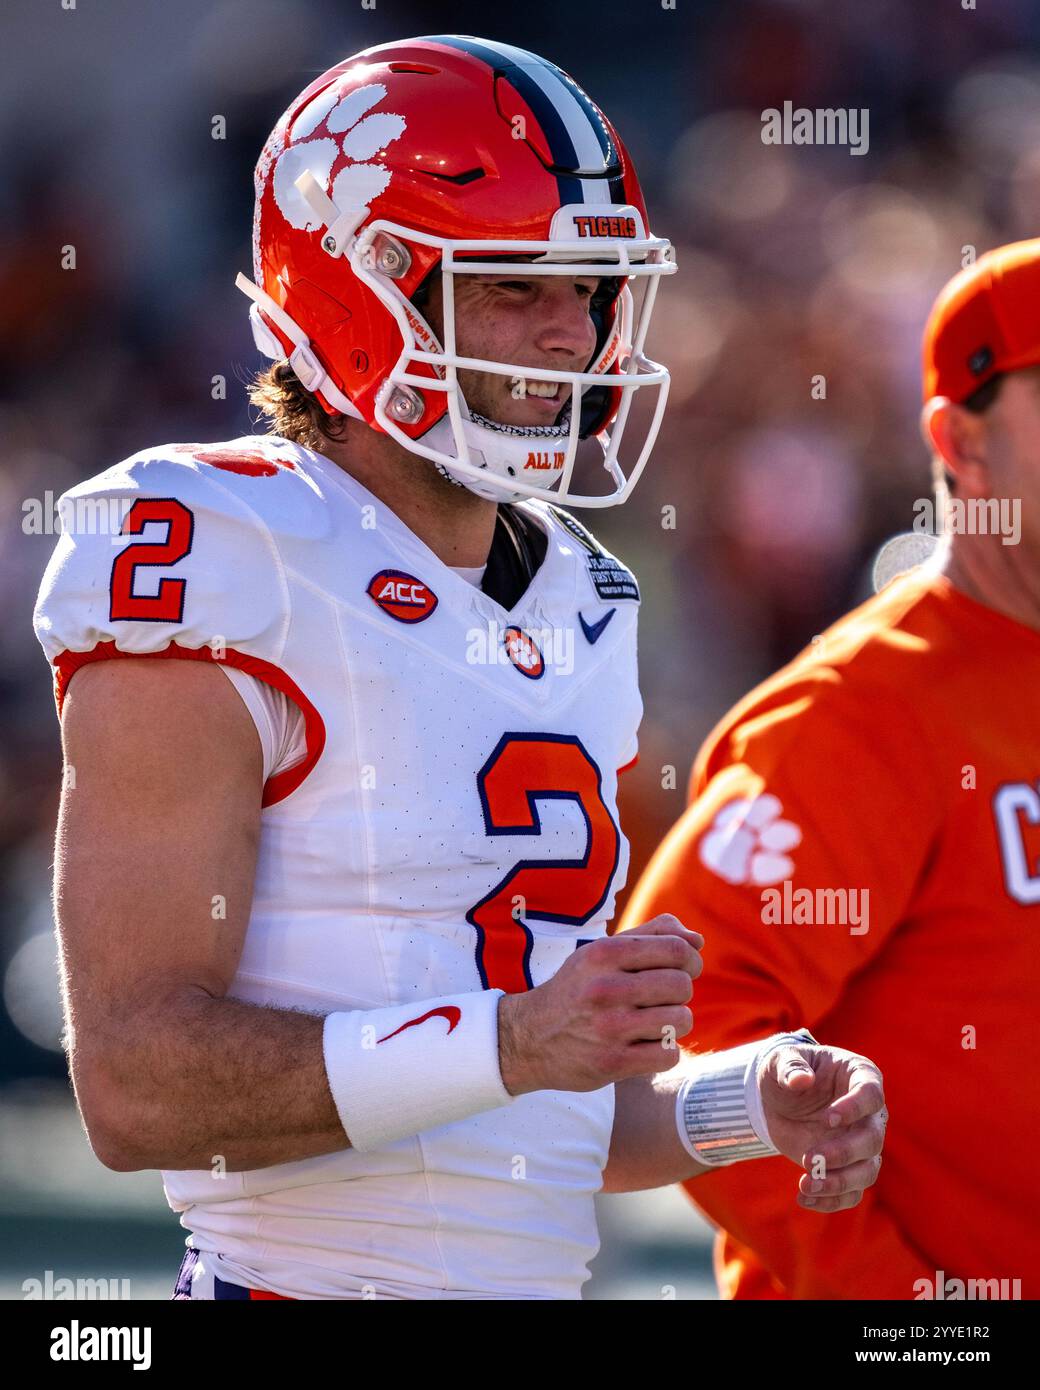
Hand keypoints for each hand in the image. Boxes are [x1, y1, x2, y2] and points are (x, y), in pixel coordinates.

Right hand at [498, 914, 702, 1095]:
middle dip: (680, 993)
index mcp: (605, 953)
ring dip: (675, 1023)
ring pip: (681, 1020)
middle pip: (682, 985)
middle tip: (663, 999)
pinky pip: (669, 1054)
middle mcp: (606, 987)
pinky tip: (646, 1046)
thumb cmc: (578, 988)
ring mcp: (609, 1027)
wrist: (530, 1037)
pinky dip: (665, 1051)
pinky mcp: (612, 1062)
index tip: (683, 969)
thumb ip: (651, 936)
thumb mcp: (603, 951)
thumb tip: (697, 941)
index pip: (677, 949)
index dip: (690, 960)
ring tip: (654, 1023)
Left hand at [757, 1044, 886, 1212]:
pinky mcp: (848, 1167)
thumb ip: (790, 1066)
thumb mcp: (780, 1060)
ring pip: (868, 1171)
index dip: (854, 1108)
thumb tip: (801, 1080)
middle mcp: (869, 1113)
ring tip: (805, 1185)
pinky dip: (831, 1201)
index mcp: (860, 1076)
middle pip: (872, 1139)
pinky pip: (852, 1192)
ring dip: (839, 1183)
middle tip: (808, 1159)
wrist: (779, 1099)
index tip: (828, 1119)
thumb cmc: (786, 1071)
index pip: (871, 1094)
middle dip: (842, 1153)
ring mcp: (861, 1143)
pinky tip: (804, 1198)